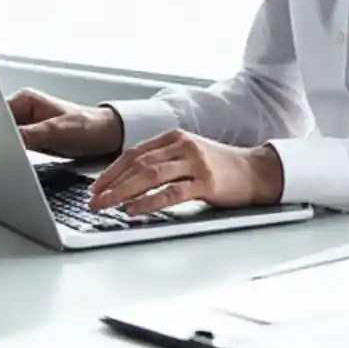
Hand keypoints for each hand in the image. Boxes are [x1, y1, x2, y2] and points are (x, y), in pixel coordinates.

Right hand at [6, 88, 123, 157]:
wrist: (105, 137)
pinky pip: (13, 146)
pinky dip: (12, 154)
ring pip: (3, 138)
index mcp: (25, 99)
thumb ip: (29, 135)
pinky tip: (14, 161)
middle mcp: (23, 109)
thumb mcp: (56, 132)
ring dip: (4, 148)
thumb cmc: (88, 127)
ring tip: (7, 157)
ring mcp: (25, 124)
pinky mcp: (30, 139)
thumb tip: (5, 141)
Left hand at [88, 130, 284, 214]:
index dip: (111, 171)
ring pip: (150, 176)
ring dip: (123, 192)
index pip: (133, 153)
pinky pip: (171, 192)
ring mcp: (194, 163)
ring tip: (106, 205)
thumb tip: (127, 180)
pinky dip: (149, 202)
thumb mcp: (187, 154)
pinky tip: (134, 210)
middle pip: (137, 163)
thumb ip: (161, 161)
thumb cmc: (218, 166)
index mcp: (173, 137)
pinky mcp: (206, 182)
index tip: (95, 187)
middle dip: (111, 183)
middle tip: (94, 200)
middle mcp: (182, 146)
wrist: (255, 170)